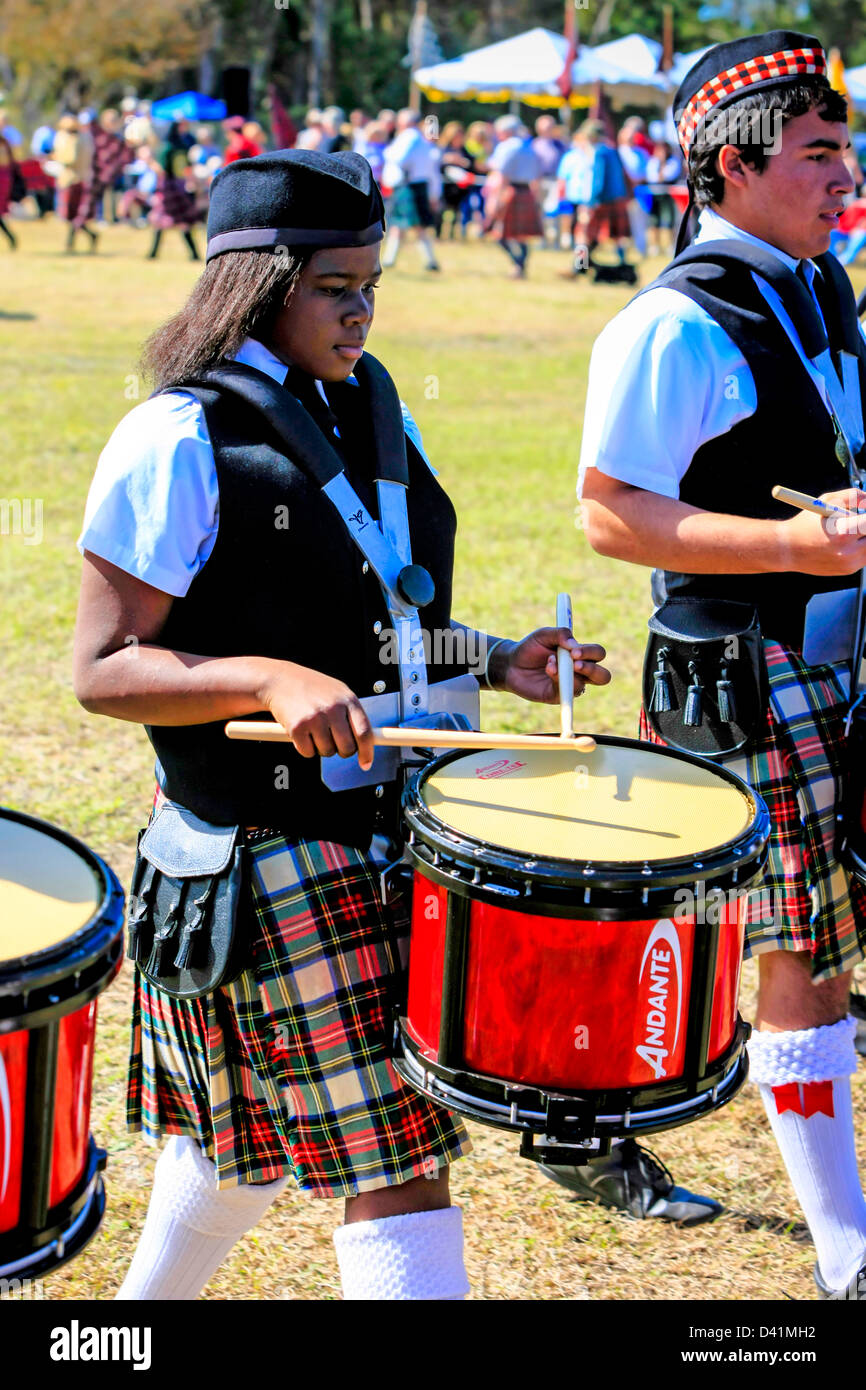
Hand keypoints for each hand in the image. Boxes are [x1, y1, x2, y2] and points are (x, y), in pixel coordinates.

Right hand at [259, 664, 374, 769]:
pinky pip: (308, 752)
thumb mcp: (338, 693)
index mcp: (348, 700)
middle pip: (347, 748)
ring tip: (314, 729)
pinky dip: (305, 747)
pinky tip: (301, 731)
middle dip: (342, 751)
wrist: (280, 680)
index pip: (364, 733)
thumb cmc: (312, 688)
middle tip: (333, 742)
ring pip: (327, 752)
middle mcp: (333, 709)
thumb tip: (367, 744)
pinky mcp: (297, 728)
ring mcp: (315, 718)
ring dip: (321, 748)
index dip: (367, 752)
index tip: (365, 764)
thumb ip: (353, 715)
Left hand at [491, 628, 610, 703]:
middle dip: (592, 670)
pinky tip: (548, 670)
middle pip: (603, 676)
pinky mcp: (557, 696)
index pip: (598, 654)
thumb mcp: (543, 635)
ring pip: (583, 687)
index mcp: (580, 655)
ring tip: (551, 664)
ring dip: (568, 674)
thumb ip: (560, 634)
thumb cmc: (530, 648)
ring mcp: (569, 686)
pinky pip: (566, 694)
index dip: (591, 653)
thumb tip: (573, 643)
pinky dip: (557, 680)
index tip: (574, 650)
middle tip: (575, 663)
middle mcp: (579, 672)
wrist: (511, 663)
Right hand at [781, 487, 865, 574]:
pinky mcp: (848, 570)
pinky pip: (864, 555)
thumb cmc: (806, 523)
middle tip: (856, 521)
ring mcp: (849, 564)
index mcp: (843, 533)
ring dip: (864, 536)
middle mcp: (848, 552)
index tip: (863, 512)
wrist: (788, 550)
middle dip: (865, 525)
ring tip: (846, 531)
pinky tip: (841, 543)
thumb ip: (853, 497)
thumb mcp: (827, 502)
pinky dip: (859, 547)